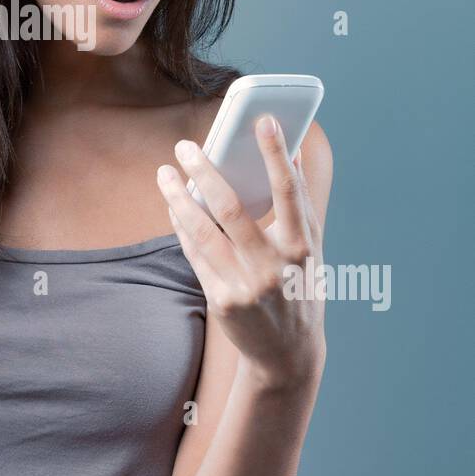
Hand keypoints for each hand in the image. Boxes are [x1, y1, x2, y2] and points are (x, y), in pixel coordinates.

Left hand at [156, 116, 325, 388]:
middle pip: (231, 208)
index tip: (263, 120)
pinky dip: (182, 226)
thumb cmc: (300, 290)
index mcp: (303, 248)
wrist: (289, 355)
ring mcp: (246, 286)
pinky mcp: (222, 301)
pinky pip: (195, 254)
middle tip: (185, 146)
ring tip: (165, 172)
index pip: (289, 191)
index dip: (277, 153)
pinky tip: (173, 206)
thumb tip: (291, 157)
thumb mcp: (311, 254)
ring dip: (178, 197)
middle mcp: (275, 267)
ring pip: (202, 230)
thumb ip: (301, 210)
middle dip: (204, 171)